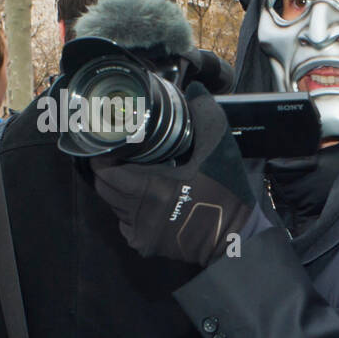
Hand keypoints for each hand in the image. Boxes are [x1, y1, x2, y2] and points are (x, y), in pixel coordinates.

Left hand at [91, 88, 257, 267]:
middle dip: (107, 170)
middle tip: (120, 156)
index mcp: (152, 188)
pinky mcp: (145, 245)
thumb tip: (195, 92)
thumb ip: (205, 119)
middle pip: (103, 187)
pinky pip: (124, 223)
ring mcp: (140, 231)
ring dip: (118, 190)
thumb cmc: (227, 197)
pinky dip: (129, 211)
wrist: (236, 240)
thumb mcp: (219, 153)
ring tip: (135, 176)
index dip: (102, 154)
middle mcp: (139, 212)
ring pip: (113, 205)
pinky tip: (146, 202)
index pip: (105, 169)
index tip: (110, 142)